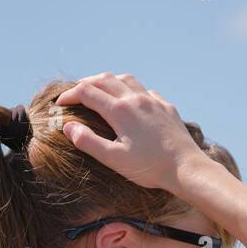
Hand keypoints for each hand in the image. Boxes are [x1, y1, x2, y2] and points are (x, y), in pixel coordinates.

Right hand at [56, 73, 204, 192]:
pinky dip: (131, 90)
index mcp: (119, 110)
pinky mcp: (167, 107)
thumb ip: (88, 141)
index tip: (60, 104)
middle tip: (75, 93)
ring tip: (100, 89)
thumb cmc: (149, 167)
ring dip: (108, 80)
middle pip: (104, 79)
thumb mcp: (113, 159)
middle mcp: (135, 98)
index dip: (69, 95)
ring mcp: (153, 101)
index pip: (86, 92)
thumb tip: (68, 126)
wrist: (186, 168)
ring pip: (126, 79)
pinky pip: (145, 90)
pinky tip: (131, 99)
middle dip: (85, 83)